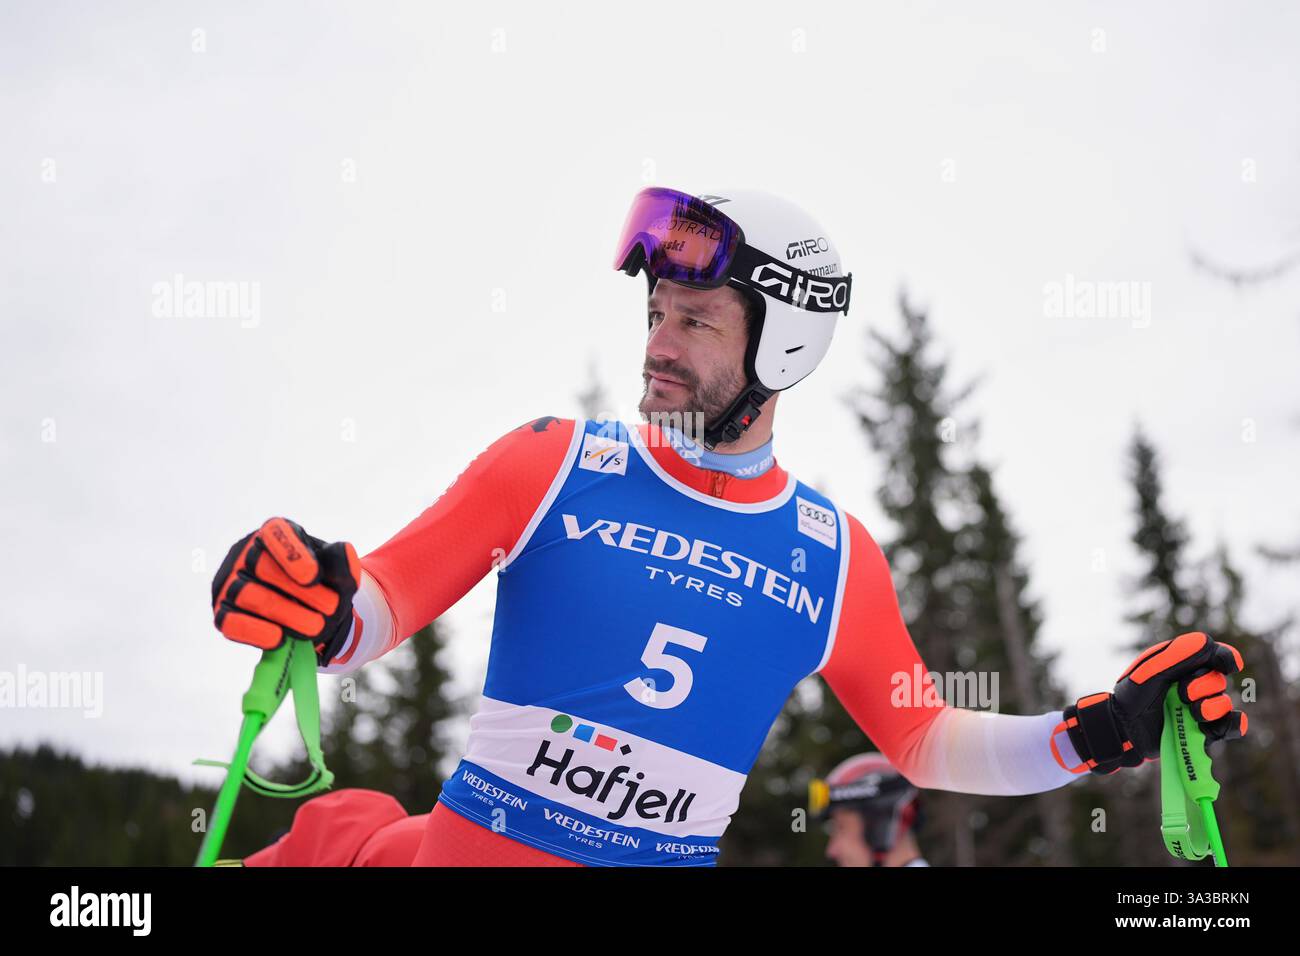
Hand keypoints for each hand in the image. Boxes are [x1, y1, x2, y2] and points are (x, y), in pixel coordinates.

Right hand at [211, 517, 359, 664]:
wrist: (308, 612)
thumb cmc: (321, 584)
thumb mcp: (338, 571)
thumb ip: (343, 562)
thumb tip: (344, 552)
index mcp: (274, 533)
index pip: (275, 533)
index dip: (292, 555)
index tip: (314, 577)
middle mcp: (245, 554)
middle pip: (263, 568)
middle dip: (300, 592)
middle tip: (330, 609)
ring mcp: (229, 584)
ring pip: (249, 596)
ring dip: (286, 614)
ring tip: (316, 627)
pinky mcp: (223, 614)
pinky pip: (231, 622)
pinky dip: (256, 632)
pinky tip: (280, 639)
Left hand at [1056, 631, 1246, 774]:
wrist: (1123, 728)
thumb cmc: (1133, 694)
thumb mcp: (1151, 670)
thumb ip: (1177, 654)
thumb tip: (1208, 642)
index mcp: (1184, 665)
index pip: (1215, 655)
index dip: (1226, 657)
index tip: (1229, 665)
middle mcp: (1196, 685)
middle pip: (1218, 680)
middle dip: (1203, 686)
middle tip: (1181, 693)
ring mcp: (1201, 708)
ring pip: (1224, 704)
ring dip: (1210, 707)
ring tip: (1192, 713)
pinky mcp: (1204, 731)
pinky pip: (1232, 726)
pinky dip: (1231, 724)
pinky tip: (1216, 725)